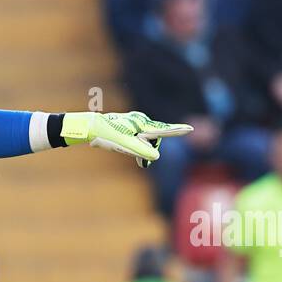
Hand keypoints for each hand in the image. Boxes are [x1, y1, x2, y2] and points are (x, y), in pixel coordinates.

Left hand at [61, 111, 193, 165]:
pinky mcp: (130, 124)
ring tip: (124, 147)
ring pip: (145, 139)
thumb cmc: (108, 136)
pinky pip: (139, 137)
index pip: (163, 130)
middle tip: (137, 160)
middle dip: (148, 150)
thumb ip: (141, 152)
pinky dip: (136, 145)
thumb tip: (156, 156)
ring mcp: (136, 121)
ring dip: (140, 148)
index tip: (191, 129)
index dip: (177, 131)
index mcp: (142, 125)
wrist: (91, 127)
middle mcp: (141, 120)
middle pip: (153, 139)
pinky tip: (124, 144)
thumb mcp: (125, 146)